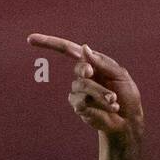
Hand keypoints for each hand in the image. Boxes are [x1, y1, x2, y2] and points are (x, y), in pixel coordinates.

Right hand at [26, 33, 142, 137]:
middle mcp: (83, 75)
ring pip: (83, 87)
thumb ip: (102, 62)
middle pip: (80, 69)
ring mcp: (79, 91)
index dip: (49, 43)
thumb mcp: (120, 75)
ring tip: (114, 101)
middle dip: (92, 74)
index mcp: (93, 62)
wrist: (128, 120)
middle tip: (100, 81)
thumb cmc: (127, 96)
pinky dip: (99, 103)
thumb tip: (83, 48)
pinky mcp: (78, 106)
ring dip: (102, 94)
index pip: (68, 50)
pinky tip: (111, 108)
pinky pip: (82, 101)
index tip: (31, 39)